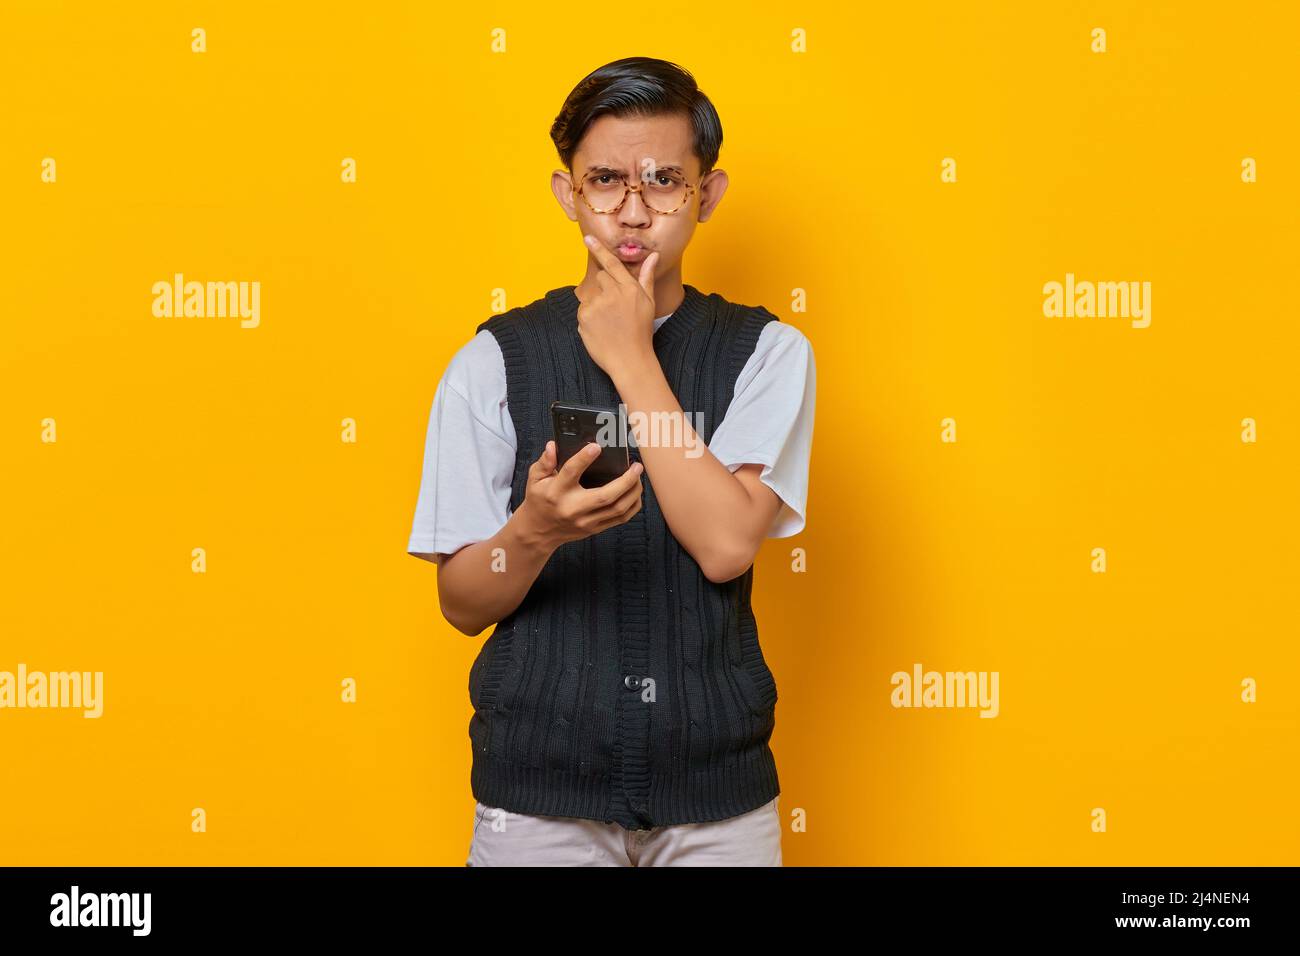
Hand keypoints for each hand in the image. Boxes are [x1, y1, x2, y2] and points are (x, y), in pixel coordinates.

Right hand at [517, 440, 644, 550]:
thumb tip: (553, 446)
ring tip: (639, 477)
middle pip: (605, 497)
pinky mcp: (594, 528)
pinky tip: (635, 492)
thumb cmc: (539, 501)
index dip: (583, 459)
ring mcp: (586, 521)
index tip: (596, 447)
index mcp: (556, 492)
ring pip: (617, 509)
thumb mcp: (535, 479)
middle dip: (626, 480)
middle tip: (636, 466)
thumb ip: (544, 462)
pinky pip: (620, 519)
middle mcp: (573, 508)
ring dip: (633, 492)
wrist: (538, 532)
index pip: (571, 473)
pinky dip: (632, 505)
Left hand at [575, 234, 659, 381]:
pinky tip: (601, 330)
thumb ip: (646, 277)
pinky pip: (583, 311)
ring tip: (609, 324)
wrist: (631, 360)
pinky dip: (589, 319)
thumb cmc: (641, 332)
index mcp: (630, 288)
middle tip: (615, 310)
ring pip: (591, 296)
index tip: (588, 238)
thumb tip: (653, 256)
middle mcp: (613, 293)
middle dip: (605, 289)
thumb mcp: (649, 303)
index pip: (612, 263)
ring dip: (597, 306)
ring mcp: (597, 305)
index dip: (599, 249)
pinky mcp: (584, 317)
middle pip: (601, 278)